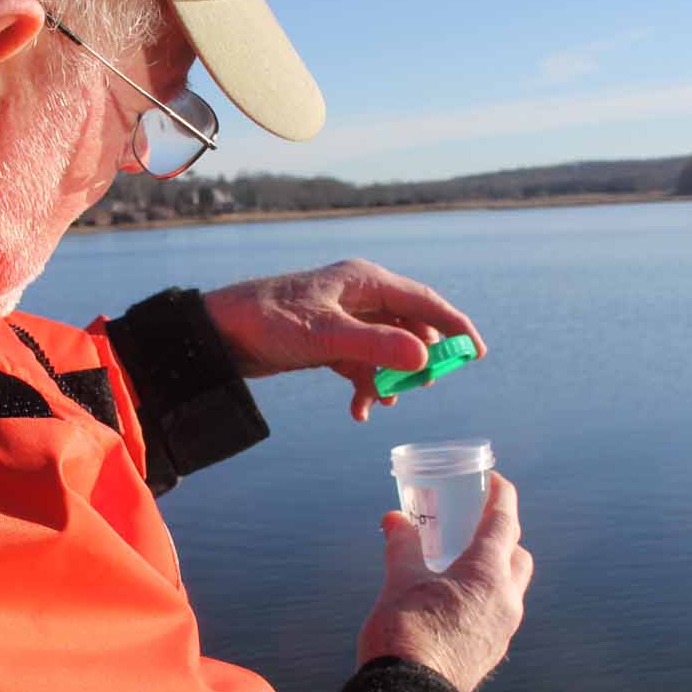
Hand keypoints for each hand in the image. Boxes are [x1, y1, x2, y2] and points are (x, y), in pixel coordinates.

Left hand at [201, 258, 485, 421]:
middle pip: (409, 326)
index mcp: (364, 280)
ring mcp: (343, 317)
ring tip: (384, 402)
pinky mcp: (327, 339)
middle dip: (418, 360)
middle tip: (422, 387)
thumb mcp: (324, 338)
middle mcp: (358, 294)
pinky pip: (361, 363)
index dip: (455, 326)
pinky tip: (359, 410)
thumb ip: (376, 348)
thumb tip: (425, 360)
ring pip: (385, 349)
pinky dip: (365, 385)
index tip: (475, 354)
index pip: (424, 301)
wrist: (216, 333)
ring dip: (389, 378)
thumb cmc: (267, 322)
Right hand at [357, 473, 532, 691]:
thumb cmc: (405, 634)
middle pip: (518, 554)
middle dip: (504, 534)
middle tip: (477, 523)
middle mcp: (506, 599)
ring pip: (512, 586)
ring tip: (464, 562)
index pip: (504, 521)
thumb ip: (402, 545)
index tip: (494, 481)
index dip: (500, 496)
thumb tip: (394, 519)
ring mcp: (503, 629)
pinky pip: (500, 612)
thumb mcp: (399, 580)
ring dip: (497, 567)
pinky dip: (487, 596)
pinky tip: (458, 599)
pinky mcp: (492, 651)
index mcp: (487, 573)